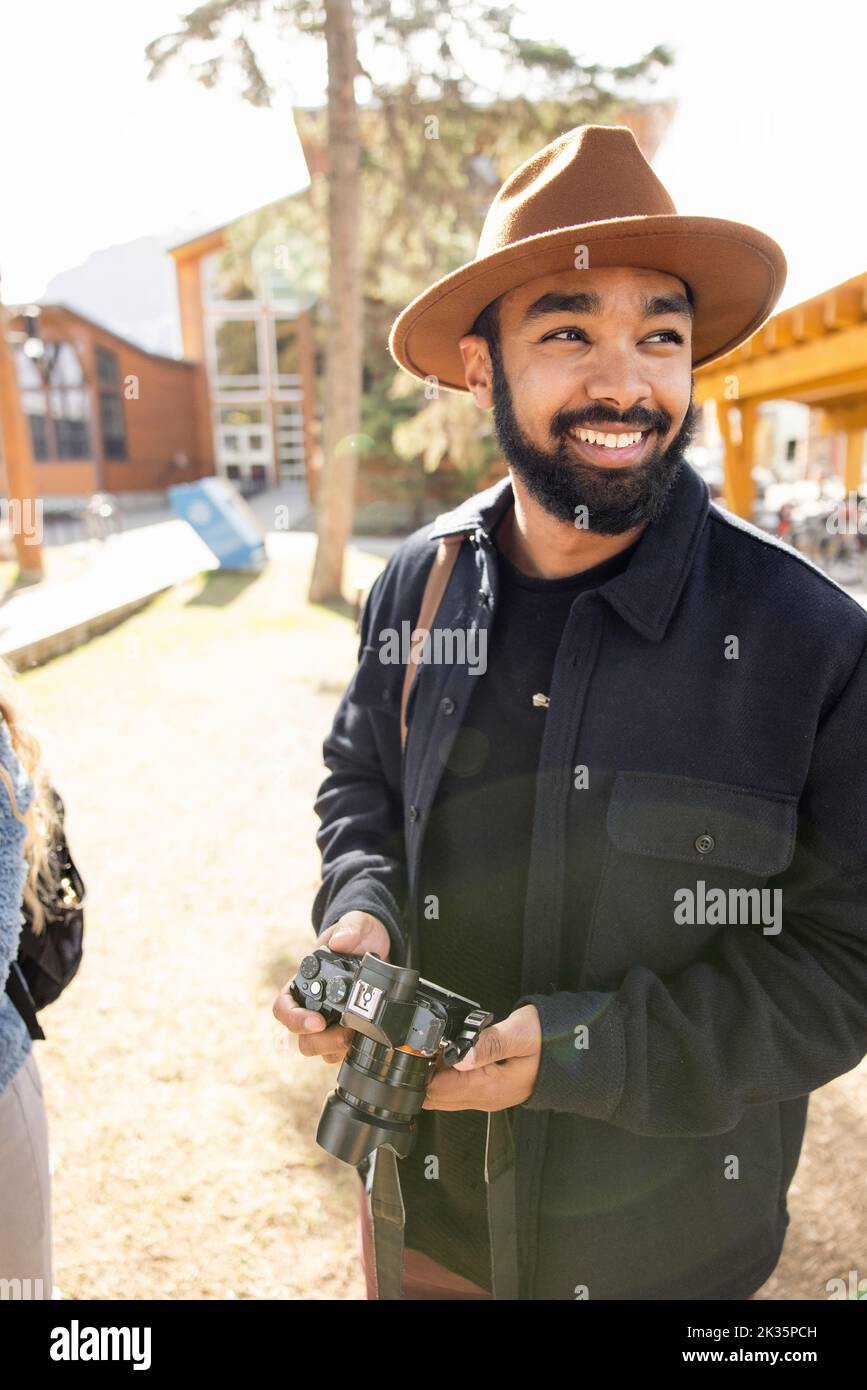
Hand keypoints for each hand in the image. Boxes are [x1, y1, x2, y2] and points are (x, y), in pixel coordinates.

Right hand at [272, 912, 390, 1064]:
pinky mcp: (347, 1030)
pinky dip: (351, 1050)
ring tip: (356, 1036)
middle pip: (302, 1037)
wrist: (378, 945)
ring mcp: (329, 1021)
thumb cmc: (358, 935)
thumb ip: (349, 928)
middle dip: (321, 1041)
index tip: (317, 1022)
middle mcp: (312, 1006)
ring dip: (336, 1048)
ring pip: (320, 1049)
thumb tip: (339, 942)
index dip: (294, 1019)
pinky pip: (340, 1051)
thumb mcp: (357, 924)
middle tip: (344, 1035)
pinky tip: (366, 1039)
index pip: (283, 1008)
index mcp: (304, 983)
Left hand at [422, 1005, 541, 1111]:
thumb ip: (490, 1045)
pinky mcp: (488, 1089)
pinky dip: (449, 1071)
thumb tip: (460, 1056)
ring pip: (443, 1092)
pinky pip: (457, 1087)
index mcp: (490, 1088)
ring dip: (437, 1071)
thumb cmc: (552, 1039)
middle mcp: (485, 1098)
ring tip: (449, 1044)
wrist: (575, 1047)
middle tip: (436, 1043)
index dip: (424, 1069)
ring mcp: (486, 1096)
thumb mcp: (521, 1034)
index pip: (437, 1092)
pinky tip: (458, 1050)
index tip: (426, 1046)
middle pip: (435, 1096)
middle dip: (425, 1072)